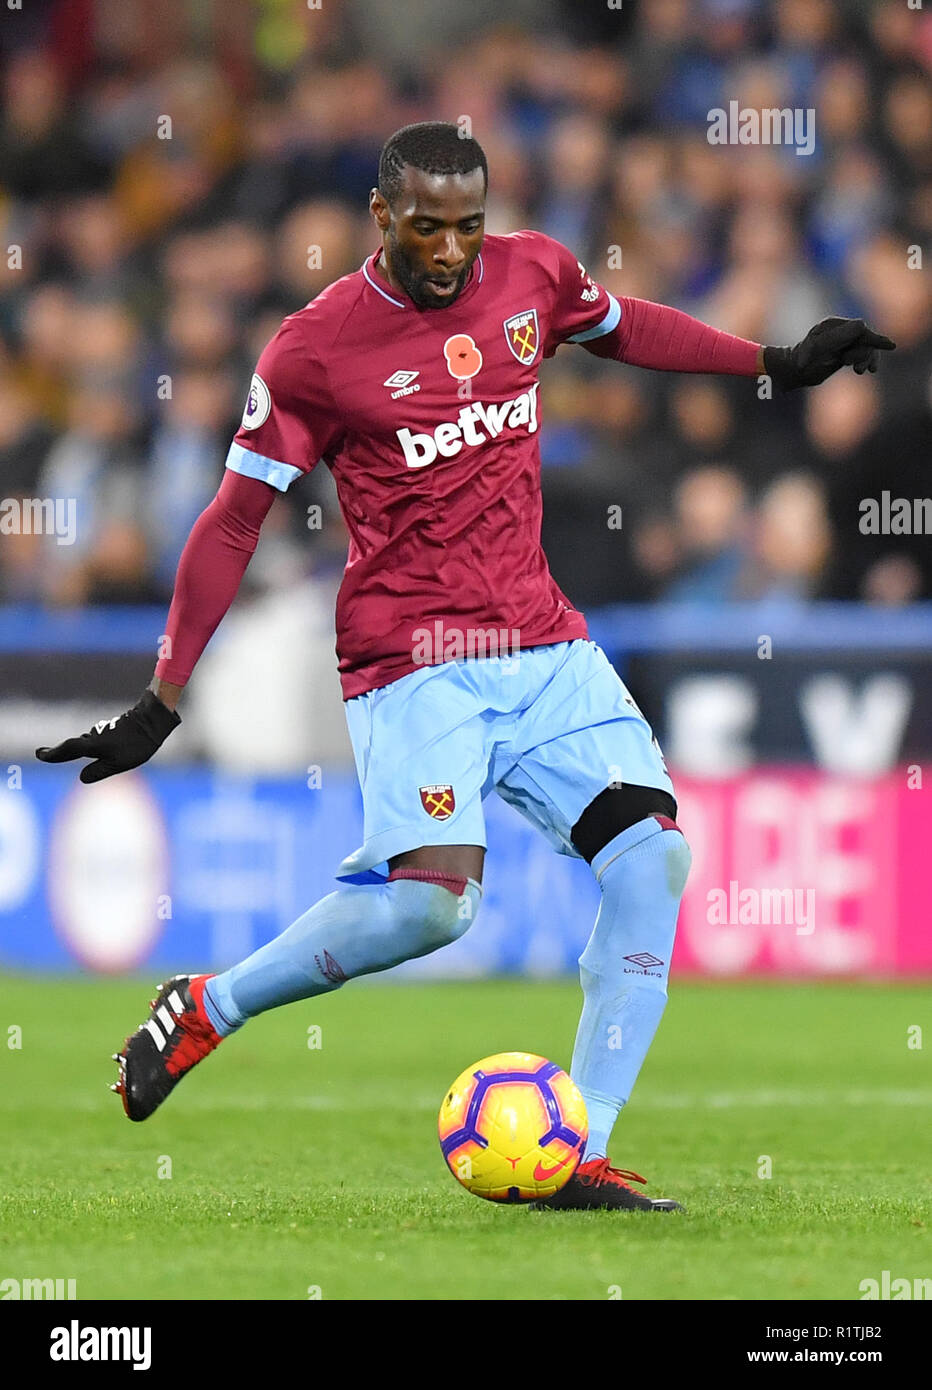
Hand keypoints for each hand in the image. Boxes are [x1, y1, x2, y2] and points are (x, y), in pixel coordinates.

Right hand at [35, 690, 180, 783]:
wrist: (152, 721)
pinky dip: (92, 746)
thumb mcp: (118, 763)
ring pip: (87, 743)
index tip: (40, 754)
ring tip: (63, 754)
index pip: (69, 750)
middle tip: (43, 754)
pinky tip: (96, 749)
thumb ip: (99, 771)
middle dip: (60, 752)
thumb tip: (82, 778)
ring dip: (78, 749)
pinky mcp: (112, 730)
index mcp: (94, 745)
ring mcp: (103, 732)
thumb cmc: (137, 744)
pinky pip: (96, 740)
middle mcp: (95, 737)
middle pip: (74, 746)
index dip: (54, 753)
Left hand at [764, 317, 895, 390]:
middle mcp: (838, 331)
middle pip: (864, 339)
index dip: (874, 338)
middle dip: (865, 353)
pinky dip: (866, 362)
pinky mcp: (842, 354)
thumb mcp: (819, 348)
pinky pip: (860, 355)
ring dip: (865, 359)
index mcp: (832, 325)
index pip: (859, 329)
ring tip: (859, 371)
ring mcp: (841, 342)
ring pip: (864, 348)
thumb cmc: (801, 360)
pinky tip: (867, 370)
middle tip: (856, 368)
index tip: (890, 345)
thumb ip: (840, 336)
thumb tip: (863, 325)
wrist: (791, 373)